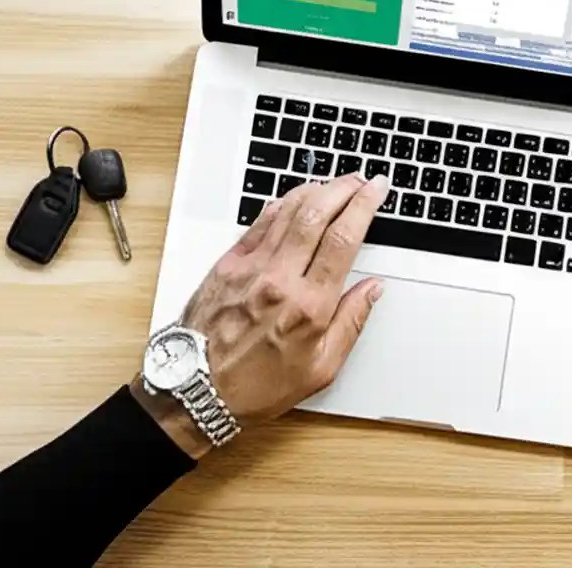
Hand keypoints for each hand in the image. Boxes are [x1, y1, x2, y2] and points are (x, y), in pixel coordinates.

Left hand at [133, 173, 390, 458]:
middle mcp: (279, 280)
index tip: (376, 190)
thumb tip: (372, 290)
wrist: (195, 392)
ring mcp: (250, 269)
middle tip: (360, 179)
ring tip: (333, 183)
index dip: (365, 205)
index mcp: (309, 307)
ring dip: (315, 189)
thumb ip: (351, 323)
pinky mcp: (226, 265)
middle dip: (343, 188)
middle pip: (318, 213)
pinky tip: (294, 199)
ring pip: (287, 211)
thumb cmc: (255, 386)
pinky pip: (258, 223)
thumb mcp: (320, 369)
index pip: (344, 239)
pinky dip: (281, 204)